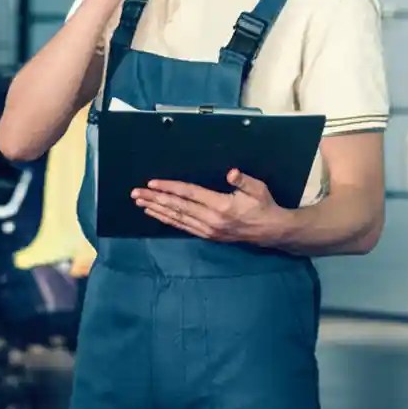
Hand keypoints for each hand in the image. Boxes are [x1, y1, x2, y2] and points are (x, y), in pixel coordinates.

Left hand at [132, 168, 291, 245]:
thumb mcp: (258, 189)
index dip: (170, 188)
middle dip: (155, 199)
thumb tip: (231, 173)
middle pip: (177, 207)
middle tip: (136, 193)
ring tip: (140, 203)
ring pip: (177, 218)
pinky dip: (167, 220)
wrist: (270, 231)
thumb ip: (243, 180)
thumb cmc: (264, 206)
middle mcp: (211, 220)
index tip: (153, 183)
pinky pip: (183, 227)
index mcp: (221, 206)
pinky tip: (157, 215)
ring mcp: (208, 230)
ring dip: (157, 210)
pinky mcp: (208, 235)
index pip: (189, 194)